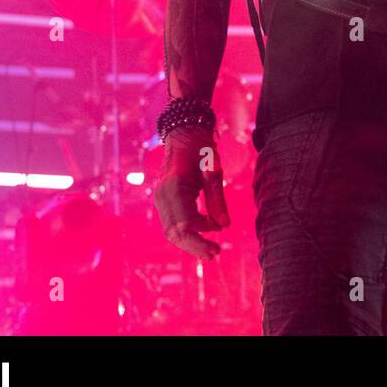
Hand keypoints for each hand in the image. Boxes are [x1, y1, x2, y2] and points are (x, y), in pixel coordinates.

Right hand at [152, 126, 230, 259]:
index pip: (183, 226)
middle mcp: (163, 196)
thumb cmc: (201, 147)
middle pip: (174, 232)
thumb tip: (225, 227)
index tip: (217, 249)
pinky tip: (209, 227)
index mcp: (173, 188)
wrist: (184, 132)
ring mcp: (162, 198)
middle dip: (195, 246)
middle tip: (216, 254)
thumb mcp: (213, 170)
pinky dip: (190, 229)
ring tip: (213, 248)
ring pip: (172, 229)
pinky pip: (175, 221)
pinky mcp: (166, 199)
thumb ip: (217, 199)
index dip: (199, 241)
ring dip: (191, 240)